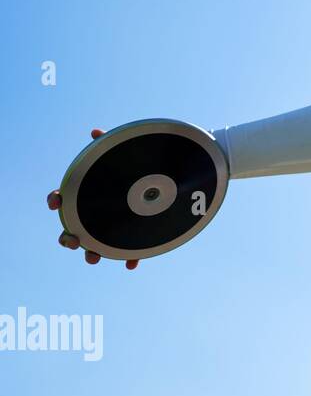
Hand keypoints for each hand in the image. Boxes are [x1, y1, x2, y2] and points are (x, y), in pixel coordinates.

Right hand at [48, 127, 139, 268]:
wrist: (168, 184)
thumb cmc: (137, 169)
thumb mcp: (125, 155)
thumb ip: (109, 144)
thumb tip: (95, 131)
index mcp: (89, 196)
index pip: (65, 199)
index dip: (56, 200)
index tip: (56, 201)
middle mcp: (97, 216)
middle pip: (72, 231)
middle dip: (67, 238)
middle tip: (72, 239)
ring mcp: (114, 230)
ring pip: (95, 248)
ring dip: (91, 254)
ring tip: (93, 257)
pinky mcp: (134, 239)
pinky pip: (129, 254)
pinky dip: (130, 259)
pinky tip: (132, 263)